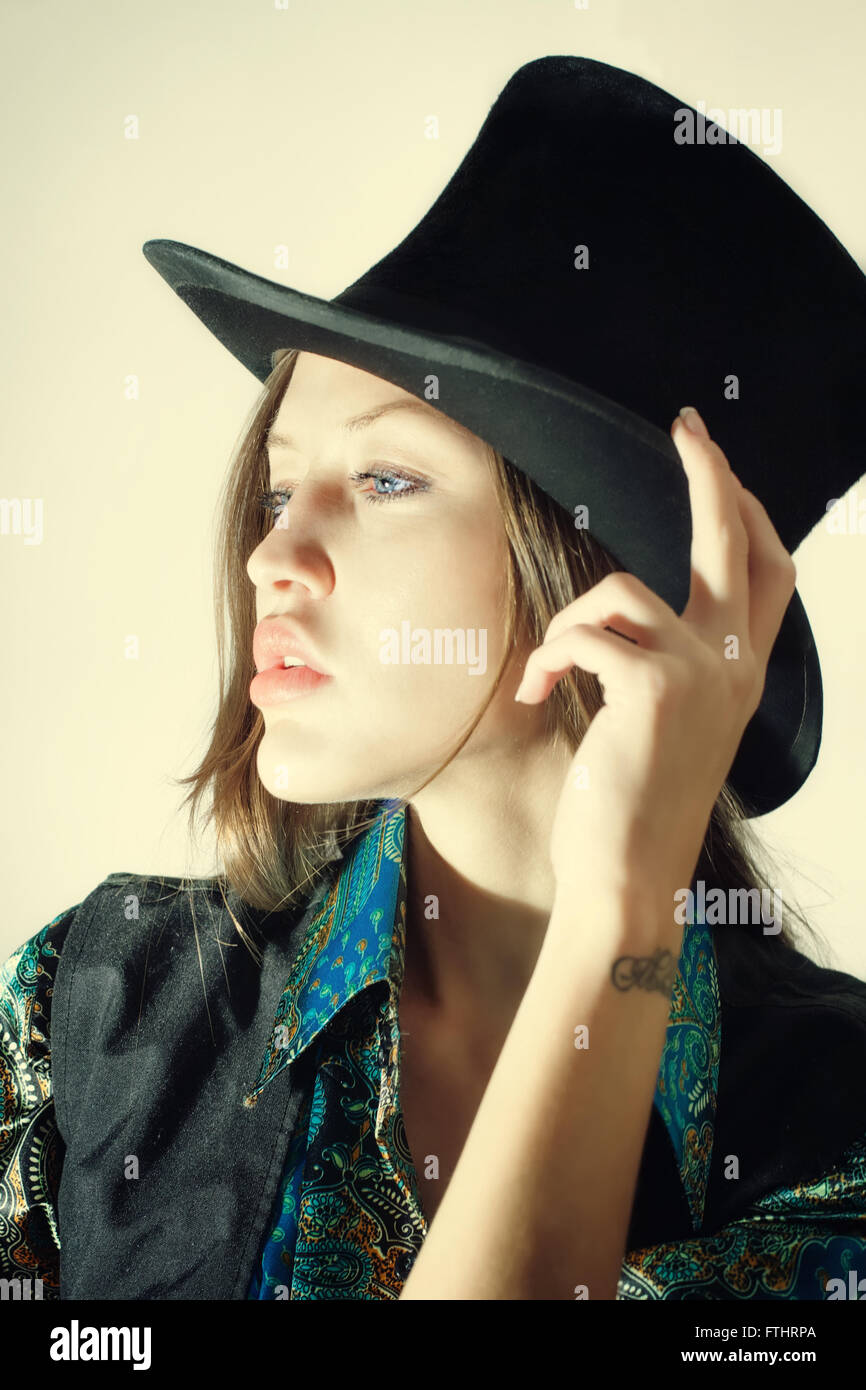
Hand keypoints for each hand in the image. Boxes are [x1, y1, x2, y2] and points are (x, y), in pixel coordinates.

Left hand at [514, 407, 796, 914]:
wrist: (626, 879)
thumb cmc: (631, 809)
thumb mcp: (662, 728)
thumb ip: (659, 667)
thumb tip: (619, 618)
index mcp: (738, 675)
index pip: (767, 573)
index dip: (749, 514)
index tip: (721, 470)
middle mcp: (732, 667)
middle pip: (735, 542)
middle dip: (712, 475)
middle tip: (688, 429)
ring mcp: (699, 674)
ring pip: (620, 590)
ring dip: (568, 622)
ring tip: (548, 674)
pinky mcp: (653, 688)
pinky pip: (582, 633)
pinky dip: (548, 658)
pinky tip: (537, 695)